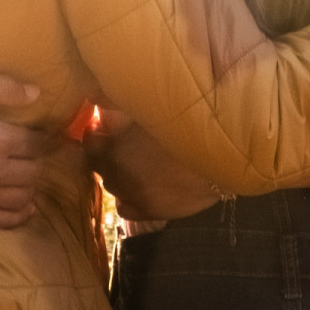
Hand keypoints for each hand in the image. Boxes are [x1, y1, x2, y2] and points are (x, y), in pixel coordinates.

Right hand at [0, 71, 50, 227]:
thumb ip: (2, 88)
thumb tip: (36, 94)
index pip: (36, 145)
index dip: (41, 139)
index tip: (40, 136)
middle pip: (33, 173)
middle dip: (35, 162)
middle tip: (29, 155)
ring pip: (22, 198)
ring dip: (29, 187)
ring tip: (24, 177)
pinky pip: (2, 221)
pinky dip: (18, 214)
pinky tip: (22, 207)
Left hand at [85, 116, 221, 223]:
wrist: (220, 157)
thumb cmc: (187, 126)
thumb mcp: (150, 108)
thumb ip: (120, 104)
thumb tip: (96, 98)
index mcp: (115, 148)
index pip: (89, 143)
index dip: (95, 132)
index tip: (102, 125)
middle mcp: (118, 175)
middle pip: (99, 166)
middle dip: (107, 153)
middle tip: (122, 142)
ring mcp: (134, 196)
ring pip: (112, 187)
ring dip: (118, 174)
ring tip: (135, 163)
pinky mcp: (151, 211)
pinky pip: (126, 208)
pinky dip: (128, 197)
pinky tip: (141, 186)